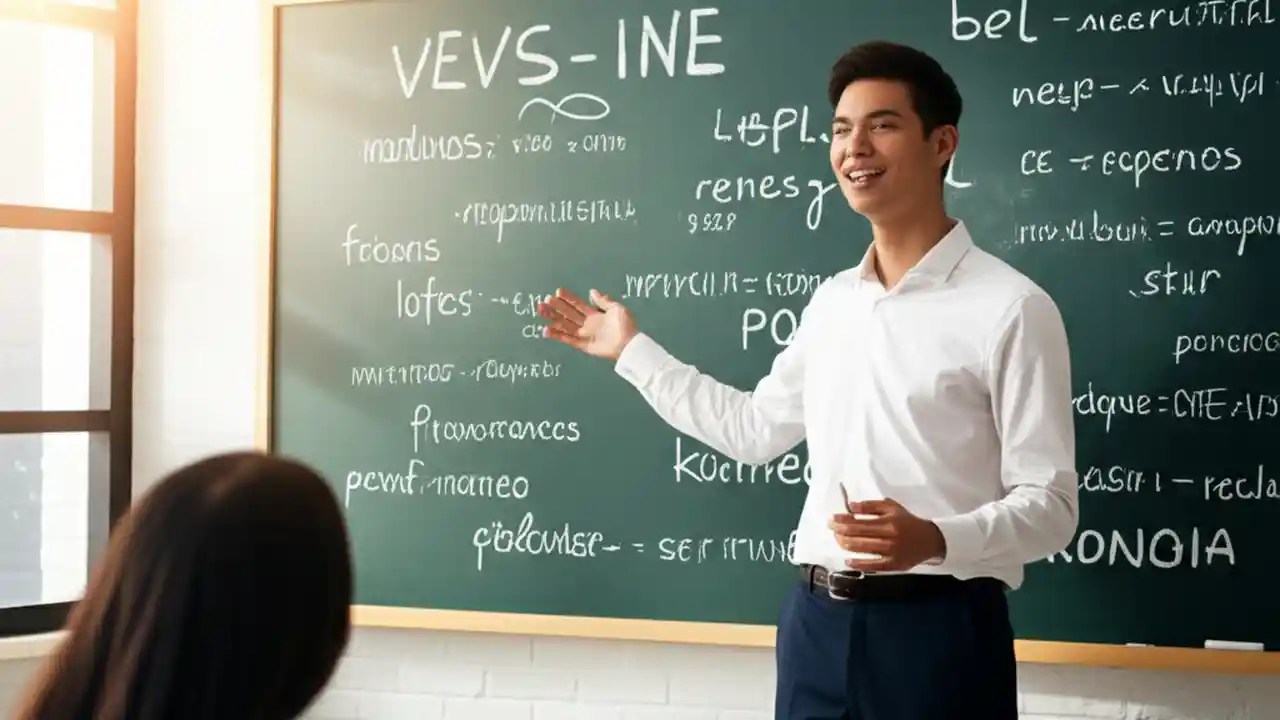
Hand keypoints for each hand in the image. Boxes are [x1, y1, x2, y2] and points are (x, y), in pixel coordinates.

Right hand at [536, 287, 637, 360]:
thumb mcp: (617, 308)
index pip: (578, 304)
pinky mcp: (583, 345)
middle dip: (556, 307)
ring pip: (564, 325)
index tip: (557, 291)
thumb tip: (592, 291)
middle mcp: (587, 324)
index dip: (568, 298)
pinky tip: (546, 330)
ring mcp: (584, 334)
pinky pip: (568, 339)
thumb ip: (604, 301)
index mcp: (594, 314)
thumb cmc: (626, 325)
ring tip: (541, 310)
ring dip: (553, 318)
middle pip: (568, 314)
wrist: (630, 343)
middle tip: (545, 300)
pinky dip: (557, 335)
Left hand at [828, 498, 945, 572]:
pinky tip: (847, 560)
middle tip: (831, 528)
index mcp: (888, 522)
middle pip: (857, 536)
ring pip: (862, 550)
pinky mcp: (892, 566)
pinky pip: (871, 566)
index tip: (831, 519)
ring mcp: (890, 554)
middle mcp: (889, 538)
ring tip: (838, 539)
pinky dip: (857, 564)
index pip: (859, 522)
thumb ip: (870, 506)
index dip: (842, 521)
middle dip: (840, 532)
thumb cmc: (907, 521)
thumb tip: (850, 506)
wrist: (929, 540)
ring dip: (845, 545)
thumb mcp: (891, 507)